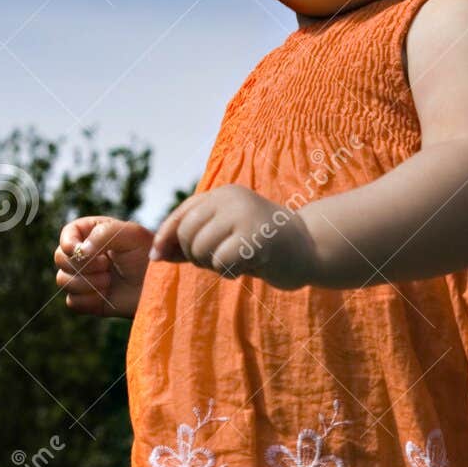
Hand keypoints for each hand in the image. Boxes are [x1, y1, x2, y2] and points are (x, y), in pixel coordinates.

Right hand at [54, 216, 153, 317]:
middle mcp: (84, 255)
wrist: (160, 285)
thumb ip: (103, 234)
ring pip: (62, 281)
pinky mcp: (88, 300)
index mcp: (92, 233)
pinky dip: (88, 300)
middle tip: (106, 265)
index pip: (67, 235)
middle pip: (60, 259)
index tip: (80, 250)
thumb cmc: (148, 255)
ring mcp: (85, 278)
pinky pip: (72, 302)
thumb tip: (80, 251)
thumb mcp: (131, 234)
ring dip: (87, 282)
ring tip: (109, 280)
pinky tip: (105, 295)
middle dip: (81, 265)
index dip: (69, 243)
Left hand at [148, 185, 319, 289]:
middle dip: (193, 255)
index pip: (181, 213)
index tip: (157, 256)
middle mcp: (231, 198)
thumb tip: (155, 254)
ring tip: (236, 263)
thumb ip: (193, 243)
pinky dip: (229, 272)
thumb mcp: (226, 238)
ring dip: (213, 266)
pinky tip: (247, 268)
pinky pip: (221, 262)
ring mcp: (244, 214)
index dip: (165, 236)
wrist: (312, 248)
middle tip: (217, 262)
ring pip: (200, 248)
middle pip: (186, 233)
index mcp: (223, 194)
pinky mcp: (256, 236)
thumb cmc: (265, 248)